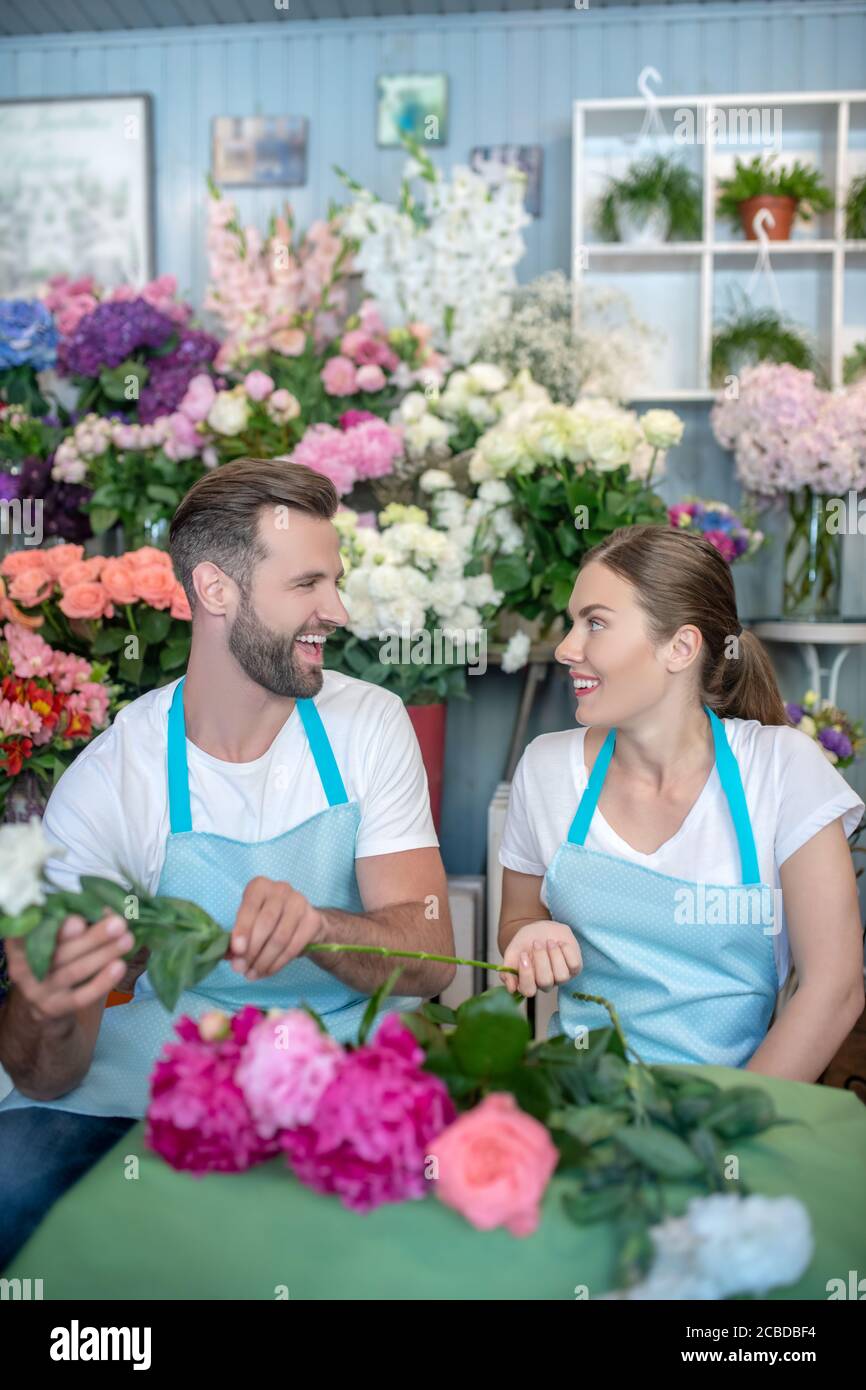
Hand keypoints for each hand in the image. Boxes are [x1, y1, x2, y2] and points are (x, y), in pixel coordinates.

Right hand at [5, 911, 134, 1021]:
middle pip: (60, 951)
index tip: (80, 919)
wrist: (45, 999)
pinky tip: (120, 966)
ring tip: (127, 940)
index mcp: (20, 941)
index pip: (34, 931)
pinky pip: (80, 997)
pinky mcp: (53, 1008)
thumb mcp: (56, 937)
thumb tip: (106, 911)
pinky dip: (102, 982)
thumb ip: (74, 922)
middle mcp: (23, 966)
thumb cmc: (56, 955)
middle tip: (119, 924)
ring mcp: (37, 990)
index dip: (57, 926)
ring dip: (103, 954)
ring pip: (73, 972)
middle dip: (92, 937)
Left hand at [230, 877, 323, 980]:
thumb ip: (237, 938)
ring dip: (264, 960)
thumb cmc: (267, 921)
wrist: (301, 922)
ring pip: (280, 938)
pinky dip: (278, 963)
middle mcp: (281, 889)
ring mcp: (300, 903)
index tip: (237, 950)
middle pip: (266, 923)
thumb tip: (229, 956)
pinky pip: (294, 946)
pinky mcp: (313, 920)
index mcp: (260, 886)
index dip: (242, 929)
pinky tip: (268, 971)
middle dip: (252, 950)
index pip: (249, 907)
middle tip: (241, 969)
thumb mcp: (249, 924)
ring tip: (252, 974)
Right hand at [500, 920, 581, 997]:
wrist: (540, 928)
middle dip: (541, 960)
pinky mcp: (575, 968)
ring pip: (562, 976)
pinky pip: (575, 966)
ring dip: (554, 956)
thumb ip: (507, 970)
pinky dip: (567, 952)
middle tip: (536, 943)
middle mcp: (546, 983)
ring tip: (549, 942)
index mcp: (529, 983)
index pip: (528, 990)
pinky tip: (560, 943)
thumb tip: (511, 989)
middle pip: (545, 982)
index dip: (526, 974)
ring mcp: (561, 977)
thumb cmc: (526, 942)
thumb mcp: (512, 952)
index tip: (523, 955)